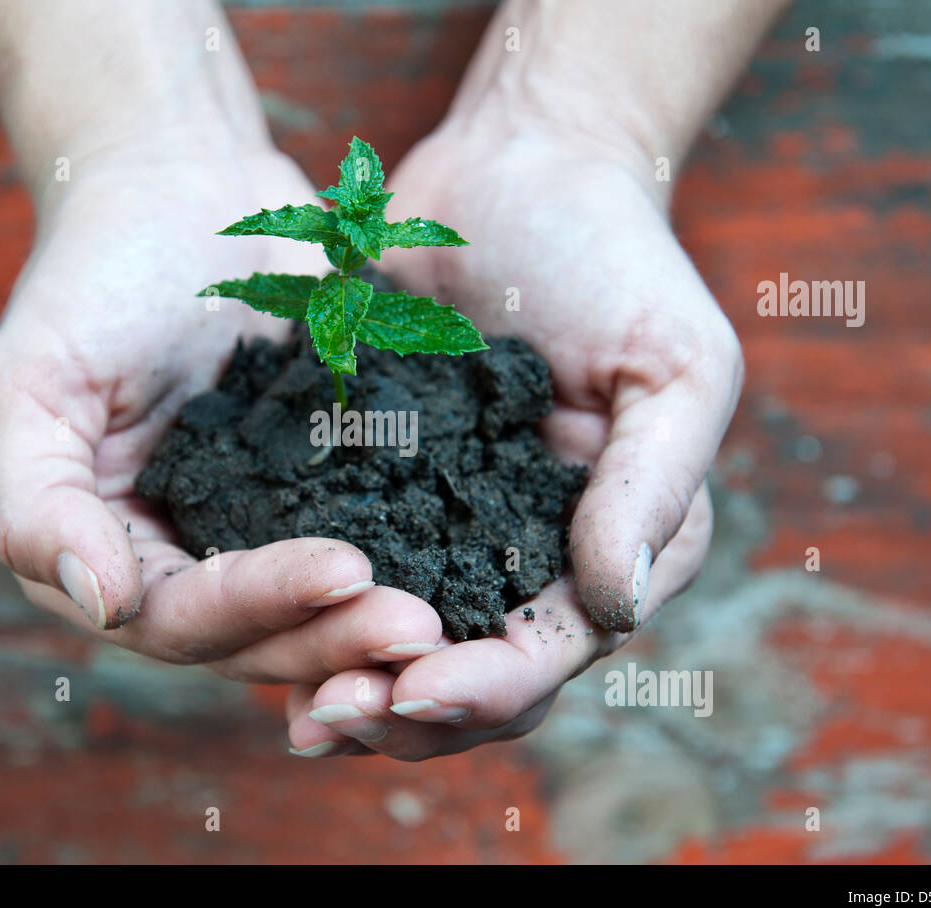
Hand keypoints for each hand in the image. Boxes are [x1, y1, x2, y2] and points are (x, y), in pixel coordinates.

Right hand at [0, 141, 446, 678]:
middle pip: (259, 638)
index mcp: (110, 554)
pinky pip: (374, 544)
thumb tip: (102, 604)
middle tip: (420, 628)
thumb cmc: (94, 272)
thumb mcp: (32, 383)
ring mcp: (260, 531)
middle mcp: (186, 563)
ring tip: (451, 621)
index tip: (344, 568)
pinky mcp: (327, 492)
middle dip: (335, 637)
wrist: (183, 185)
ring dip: (377, 623)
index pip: (178, 618)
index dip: (257, 605)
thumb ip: (38, 506)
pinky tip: (468, 571)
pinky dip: (414, 567)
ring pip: (321, 612)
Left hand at [284, 113, 742, 758]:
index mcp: (615, 548)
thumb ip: (651, 489)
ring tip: (292, 709)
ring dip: (348, 682)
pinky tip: (256, 630)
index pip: (551, 649)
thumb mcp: (673, 368)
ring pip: (399, 645)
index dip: (486, 684)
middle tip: (328, 717)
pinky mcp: (380, 488)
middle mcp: (531, 559)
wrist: (523, 168)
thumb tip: (612, 610)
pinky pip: (342, 570)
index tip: (415, 686)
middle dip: (403, 709)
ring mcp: (452, 529)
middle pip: (470, 677)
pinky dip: (308, 611)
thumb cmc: (619, 260)